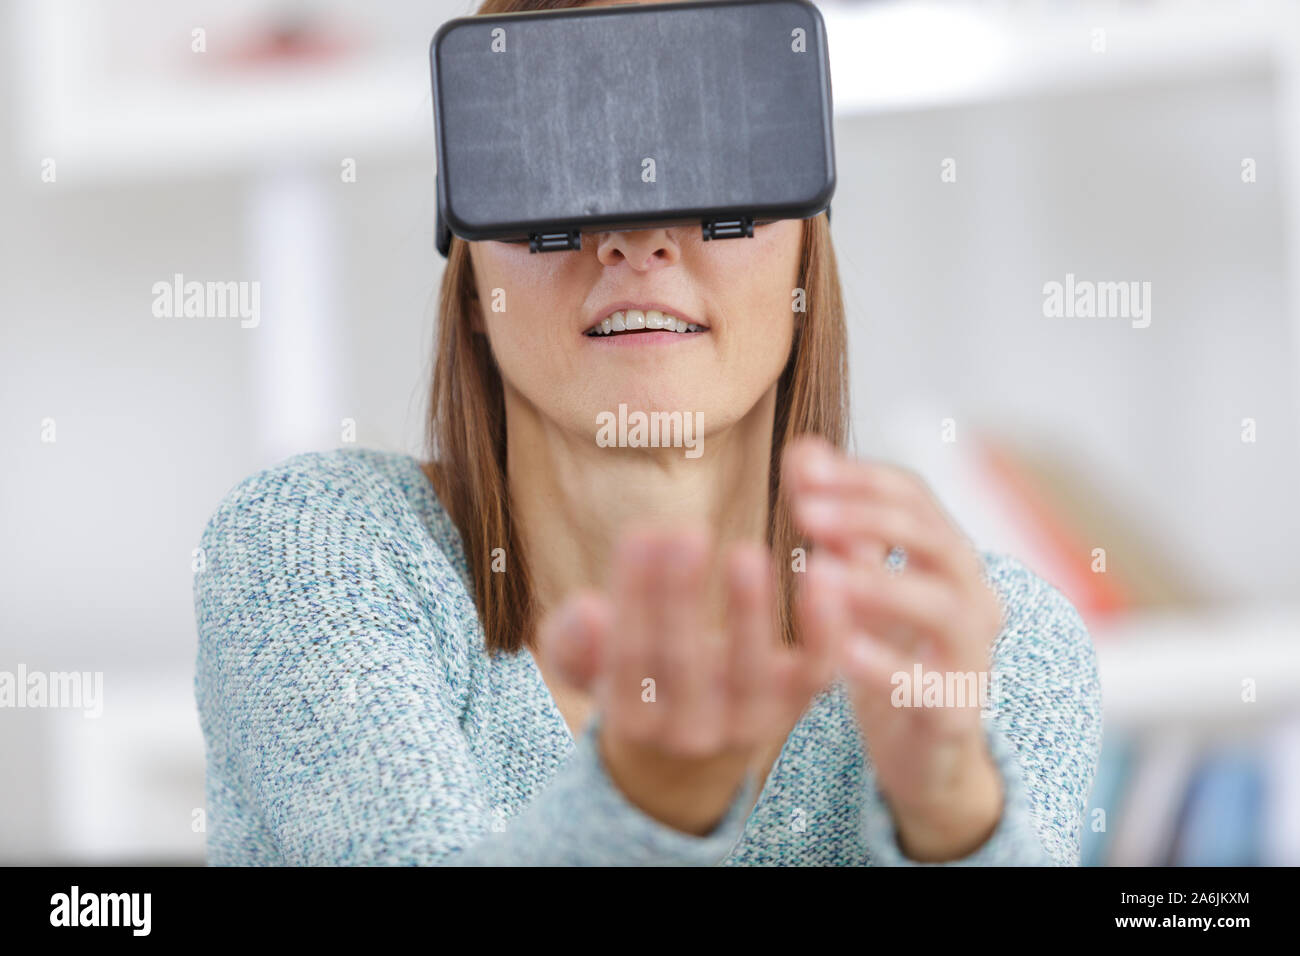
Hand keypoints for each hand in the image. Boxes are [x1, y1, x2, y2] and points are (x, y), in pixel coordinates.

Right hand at [536, 524, 847, 835]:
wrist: (689, 756)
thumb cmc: (630, 683)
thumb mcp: (586, 668)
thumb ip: (571, 641)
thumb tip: (588, 612)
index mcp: (634, 721)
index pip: (630, 657)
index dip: (635, 597)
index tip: (639, 534)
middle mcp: (693, 732)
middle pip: (685, 665)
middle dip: (683, 598)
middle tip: (685, 534)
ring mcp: (749, 722)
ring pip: (753, 672)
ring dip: (750, 612)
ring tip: (745, 553)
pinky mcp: (796, 701)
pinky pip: (815, 670)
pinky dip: (823, 628)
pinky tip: (821, 574)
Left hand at [783, 435, 1007, 860]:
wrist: (928, 754)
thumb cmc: (893, 654)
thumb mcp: (859, 582)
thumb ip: (837, 523)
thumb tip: (802, 450)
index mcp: (948, 557)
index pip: (913, 496)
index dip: (859, 476)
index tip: (799, 468)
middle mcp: (973, 598)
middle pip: (936, 538)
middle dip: (869, 518)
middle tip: (803, 512)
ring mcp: (972, 657)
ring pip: (944, 607)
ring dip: (880, 583)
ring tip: (817, 570)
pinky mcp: (956, 715)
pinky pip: (929, 688)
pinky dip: (885, 666)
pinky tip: (838, 651)